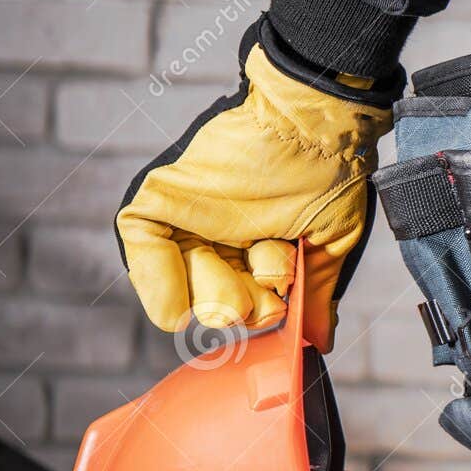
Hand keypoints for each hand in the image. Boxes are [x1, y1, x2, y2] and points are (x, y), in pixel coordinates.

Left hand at [115, 34, 392, 347]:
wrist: (317, 129)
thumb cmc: (329, 175)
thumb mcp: (328, 247)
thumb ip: (315, 297)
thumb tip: (318, 341)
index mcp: (259, 251)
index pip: (244, 307)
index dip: (261, 312)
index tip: (281, 294)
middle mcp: (222, 239)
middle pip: (210, 305)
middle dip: (239, 305)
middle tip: (264, 277)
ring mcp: (191, 219)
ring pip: (179, 284)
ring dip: (212, 292)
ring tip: (244, 259)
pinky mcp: (165, 197)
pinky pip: (141, 244)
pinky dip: (156, 280)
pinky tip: (178, 304)